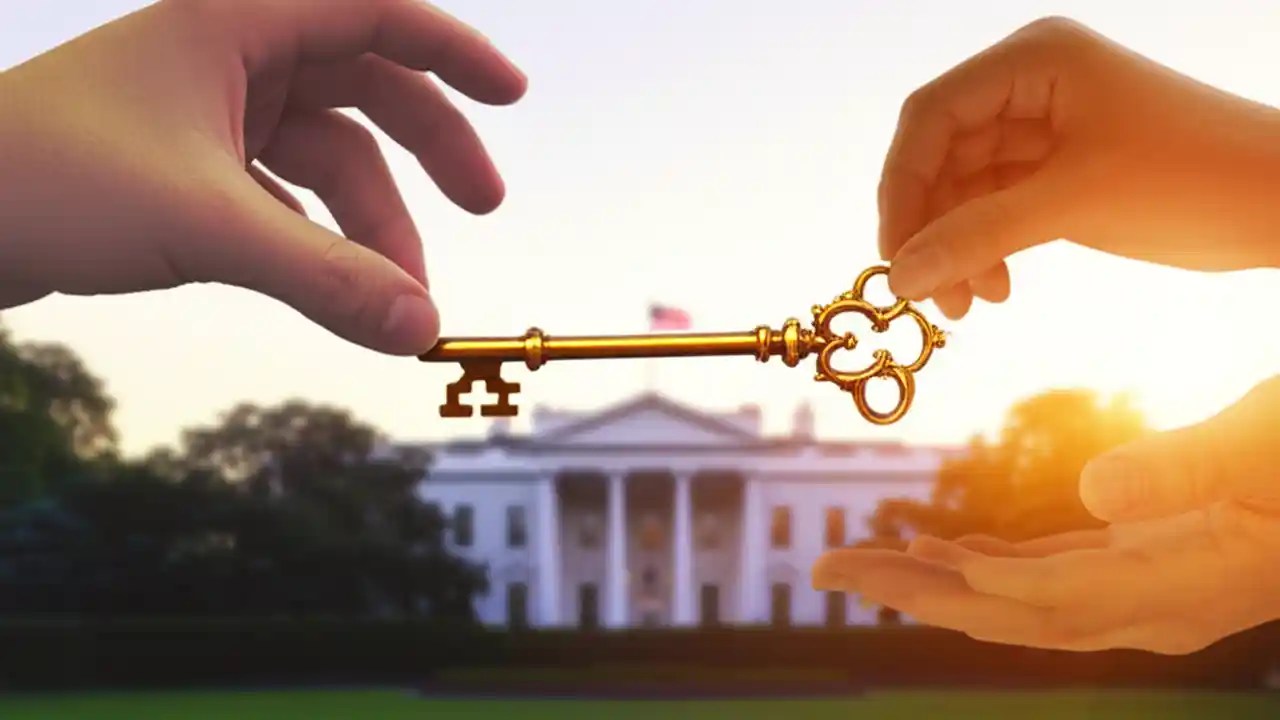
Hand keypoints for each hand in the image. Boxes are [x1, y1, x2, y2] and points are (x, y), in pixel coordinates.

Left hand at [0, 0, 525, 354]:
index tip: (511, 96)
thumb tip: (423, 330)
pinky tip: (336, 284)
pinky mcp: (192, 165)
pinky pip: (287, 194)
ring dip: (371, 222)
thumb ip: (325, 278)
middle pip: (365, 86)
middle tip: (483, 207)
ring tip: (399, 297)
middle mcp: (230, 55)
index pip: (374, 12)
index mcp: (234, 21)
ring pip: (328, 155)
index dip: (452, 49)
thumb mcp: (206, 225)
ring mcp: (210, 111)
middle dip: (429, 150)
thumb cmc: (45, 183)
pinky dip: (321, 238)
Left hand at [813, 375, 1279, 654]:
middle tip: (825, 570)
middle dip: (916, 594)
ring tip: (867, 560)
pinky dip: (996, 569)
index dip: (951, 589)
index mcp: (1179, 587)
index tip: (870, 569)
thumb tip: (1095, 494)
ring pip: (1024, 601)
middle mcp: (1154, 606)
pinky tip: (955, 554)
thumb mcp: (1271, 448)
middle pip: (1011, 614)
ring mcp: (1152, 591)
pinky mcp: (1151, 563)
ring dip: (943, 582)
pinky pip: (1055, 579)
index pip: (1039, 601)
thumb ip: (1189, 471)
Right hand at [879, 16, 1279, 319]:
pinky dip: (985, 247)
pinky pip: (995, 205)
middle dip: (931, 226)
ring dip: (956, 246)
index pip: (931, 116)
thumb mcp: (1071, 205)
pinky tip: (995, 287)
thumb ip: (974, 237)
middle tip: (924, 293)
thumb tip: (896, 277)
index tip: (894, 255)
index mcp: (1034, 60)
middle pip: (941, 154)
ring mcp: (1044, 124)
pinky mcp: (1058, 166)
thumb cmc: (1192, 179)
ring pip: (964, 187)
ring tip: (967, 304)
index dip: (903, 186)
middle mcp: (1031, 83)